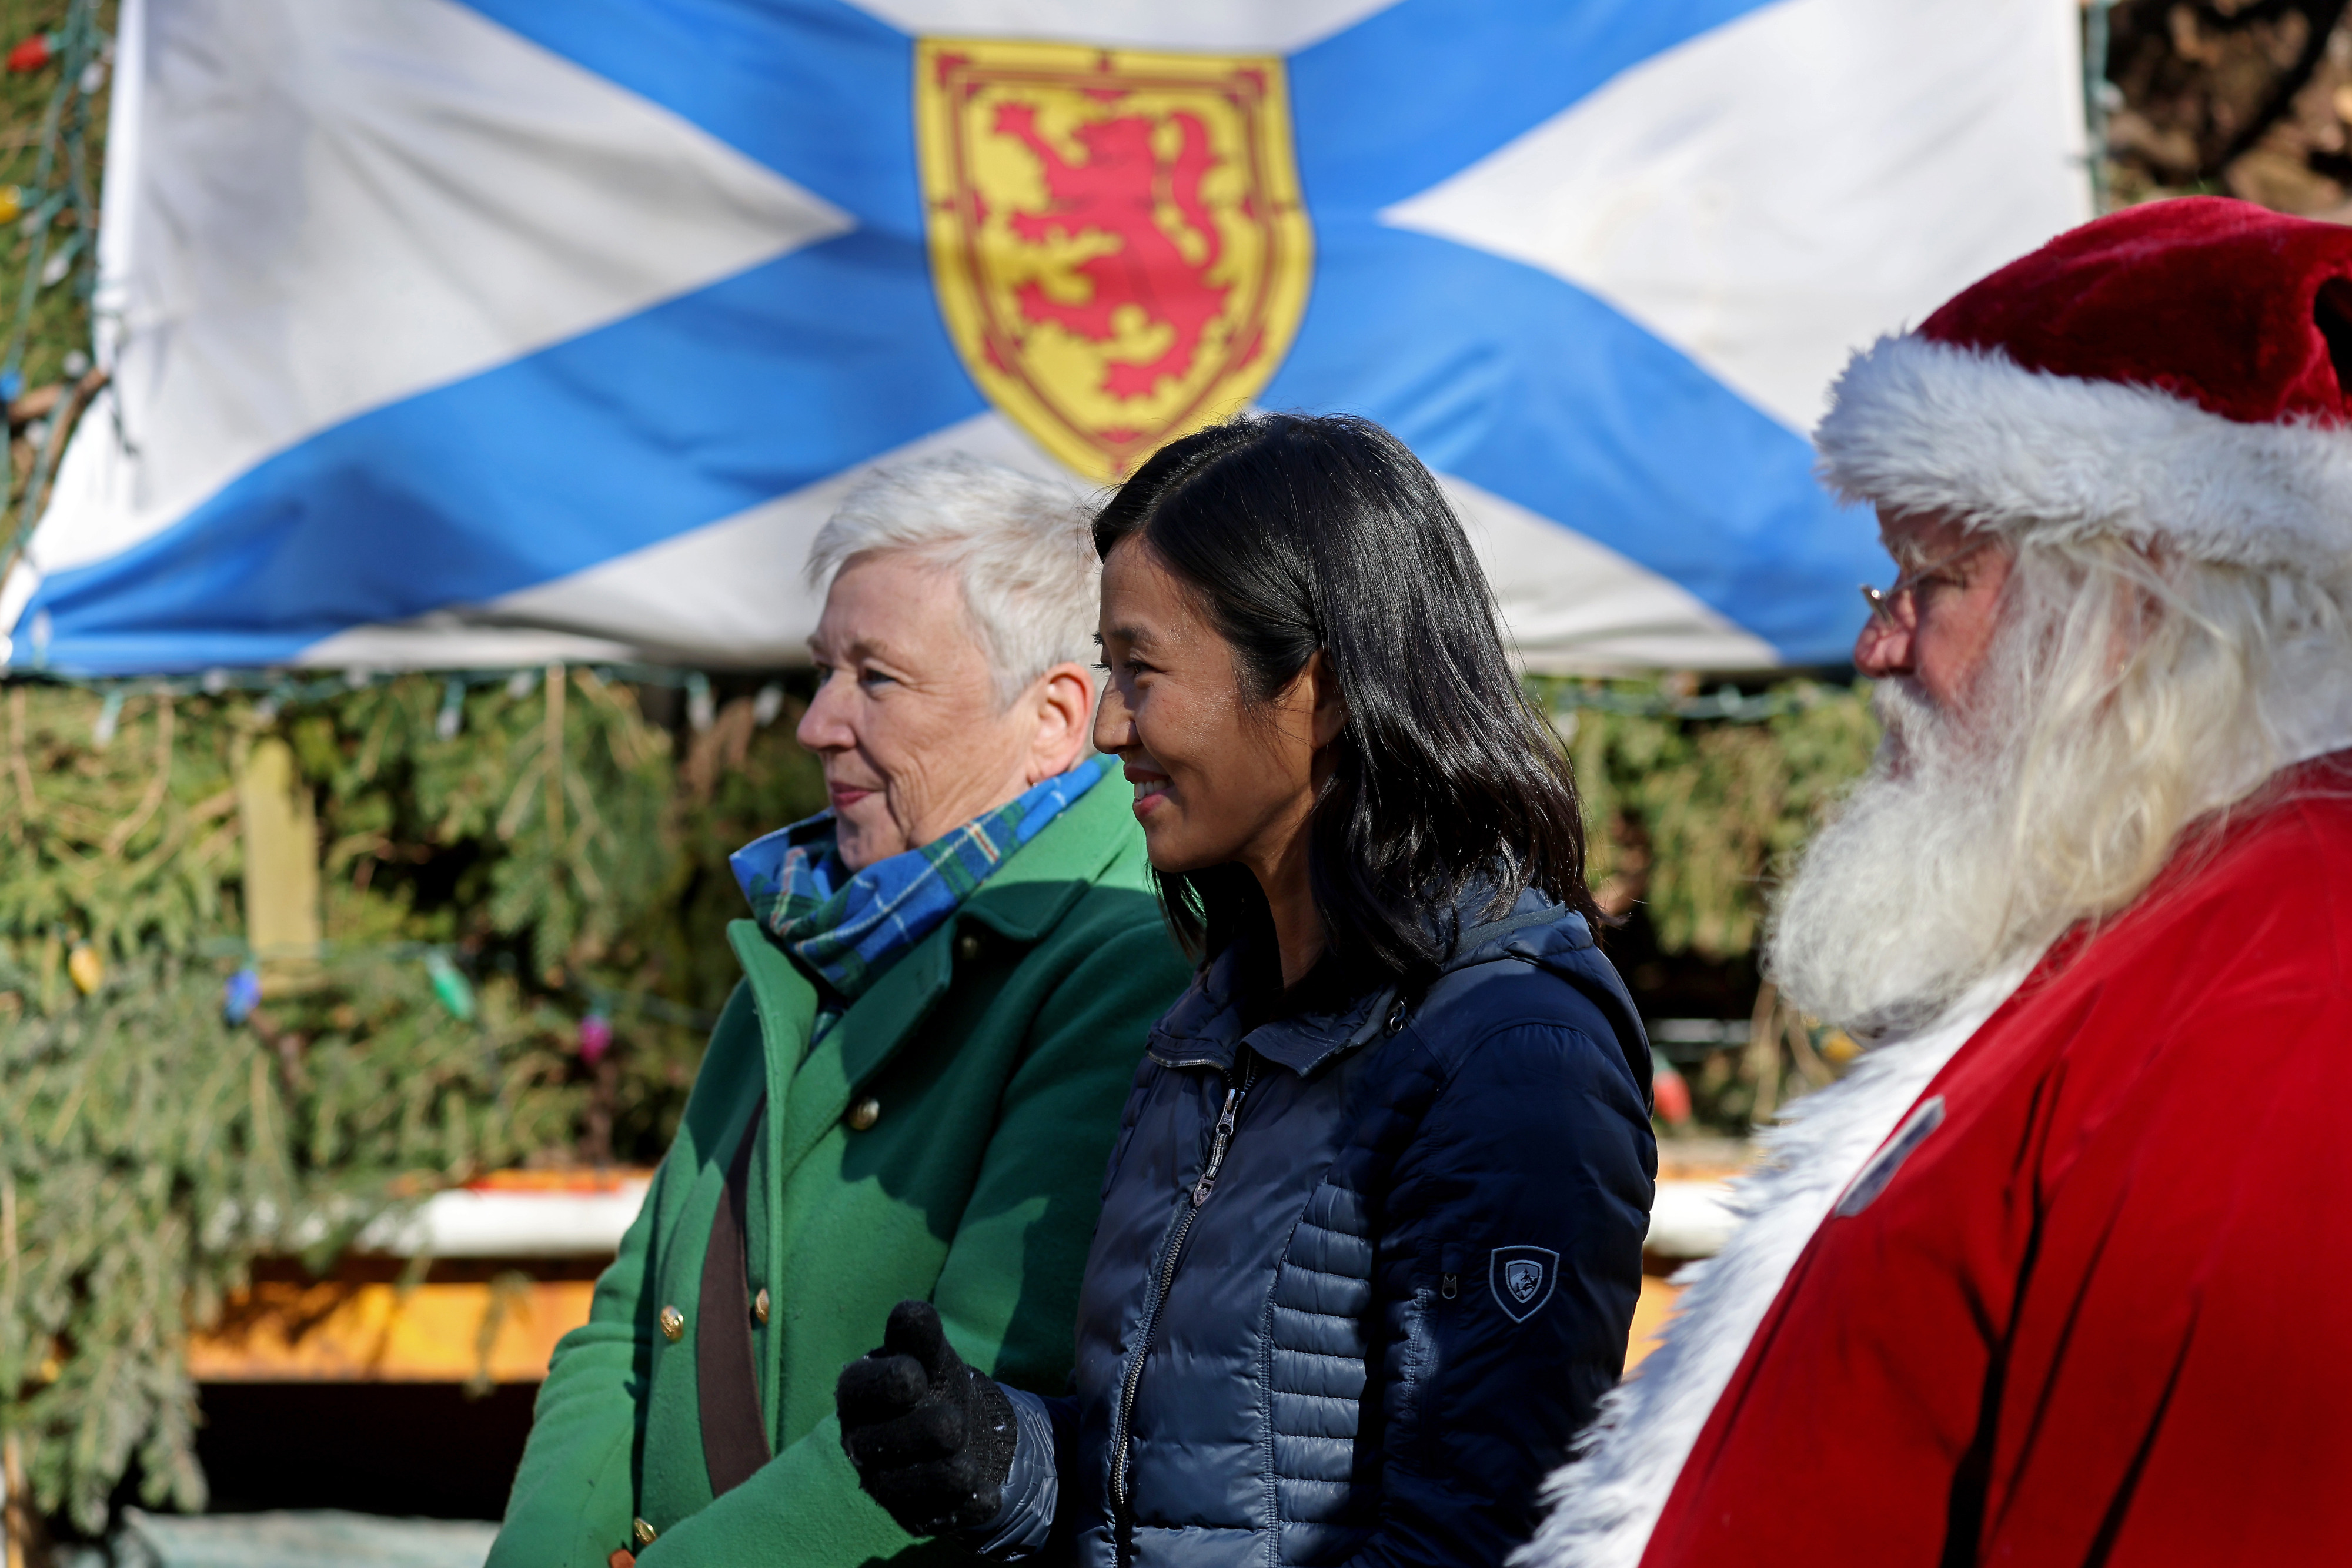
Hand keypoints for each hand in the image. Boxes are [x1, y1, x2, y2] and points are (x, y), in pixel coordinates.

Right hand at [836, 1299, 1019, 1535]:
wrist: (958, 1430)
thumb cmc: (932, 1383)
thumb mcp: (931, 1356)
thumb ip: (921, 1337)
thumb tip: (911, 1311)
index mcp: (859, 1394)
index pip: (857, 1390)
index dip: (882, 1384)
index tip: (915, 1375)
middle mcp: (862, 1442)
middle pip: (878, 1443)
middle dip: (916, 1434)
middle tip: (953, 1423)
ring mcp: (884, 1481)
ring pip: (901, 1487)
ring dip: (939, 1477)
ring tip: (970, 1466)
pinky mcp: (912, 1514)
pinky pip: (934, 1517)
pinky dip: (964, 1507)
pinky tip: (990, 1496)